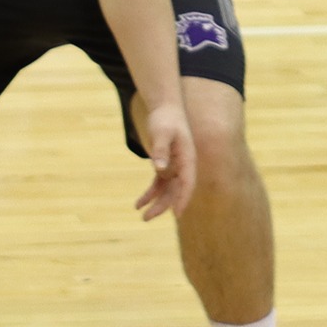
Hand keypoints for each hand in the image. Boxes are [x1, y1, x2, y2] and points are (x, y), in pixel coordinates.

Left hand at [133, 103, 196, 221]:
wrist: (165, 109)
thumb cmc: (166, 119)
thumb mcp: (161, 132)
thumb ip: (160, 150)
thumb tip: (160, 169)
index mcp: (188, 158)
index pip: (187, 182)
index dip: (183, 198)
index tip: (176, 214)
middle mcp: (183, 166)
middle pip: (175, 191)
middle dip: (163, 206)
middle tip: (147, 218)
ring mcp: (174, 167)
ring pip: (167, 190)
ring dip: (156, 203)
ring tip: (142, 216)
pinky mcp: (165, 165)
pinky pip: (159, 184)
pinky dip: (150, 193)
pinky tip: (138, 204)